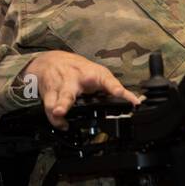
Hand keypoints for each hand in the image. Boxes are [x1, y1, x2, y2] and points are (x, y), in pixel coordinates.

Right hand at [23, 51, 141, 128]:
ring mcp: (58, 88)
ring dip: (56, 108)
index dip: (118, 91)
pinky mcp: (48, 94)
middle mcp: (73, 81)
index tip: (131, 101)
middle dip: (66, 102)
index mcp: (90, 75)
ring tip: (58, 115)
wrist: (51, 61)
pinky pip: (48, 108)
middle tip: (65, 109)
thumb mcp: (99, 74)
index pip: (107, 82)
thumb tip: (136, 101)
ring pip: (54, 100)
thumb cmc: (78, 68)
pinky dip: (54, 119)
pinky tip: (61, 124)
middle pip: (69, 92)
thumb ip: (115, 88)